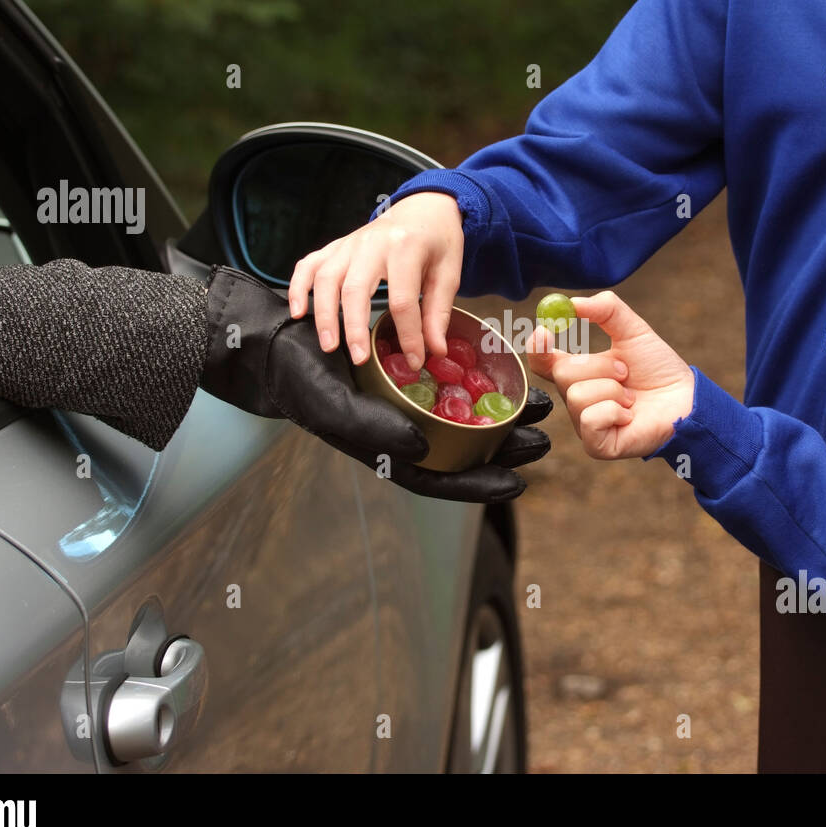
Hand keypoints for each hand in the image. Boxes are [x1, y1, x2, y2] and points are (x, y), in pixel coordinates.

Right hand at [200, 266, 551, 502]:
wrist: (281, 340)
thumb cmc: (302, 380)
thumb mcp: (333, 406)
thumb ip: (375, 430)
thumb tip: (421, 449)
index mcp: (386, 451)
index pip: (440, 480)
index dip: (479, 487)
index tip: (519, 484)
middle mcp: (404, 432)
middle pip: (463, 449)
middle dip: (504, 447)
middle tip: (544, 440)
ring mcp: (410, 404)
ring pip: (465, 416)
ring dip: (501, 412)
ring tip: (538, 404)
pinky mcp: (412, 374)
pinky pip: (455, 383)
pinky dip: (481, 379)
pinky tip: (506, 368)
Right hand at [287, 192, 464, 370]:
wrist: (422, 207)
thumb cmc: (436, 239)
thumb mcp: (449, 272)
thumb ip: (438, 311)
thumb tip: (435, 349)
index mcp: (405, 247)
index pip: (402, 299)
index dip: (408, 335)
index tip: (414, 360)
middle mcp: (372, 243)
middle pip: (355, 288)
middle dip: (355, 328)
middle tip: (358, 358)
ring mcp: (349, 244)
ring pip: (326, 278)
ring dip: (324, 314)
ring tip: (329, 345)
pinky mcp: (336, 246)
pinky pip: (309, 264)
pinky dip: (298, 287)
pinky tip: (298, 312)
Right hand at [526, 290, 693, 459]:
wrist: (687, 399)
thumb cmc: (659, 369)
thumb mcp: (633, 331)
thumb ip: (605, 310)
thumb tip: (572, 302)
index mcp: (578, 373)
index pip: (542, 361)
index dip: (537, 347)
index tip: (545, 330)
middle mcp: (576, 399)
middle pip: (562, 373)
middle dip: (600, 366)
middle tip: (625, 372)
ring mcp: (584, 424)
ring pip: (577, 396)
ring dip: (613, 390)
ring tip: (631, 397)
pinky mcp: (596, 445)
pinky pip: (589, 420)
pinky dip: (615, 411)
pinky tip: (629, 416)